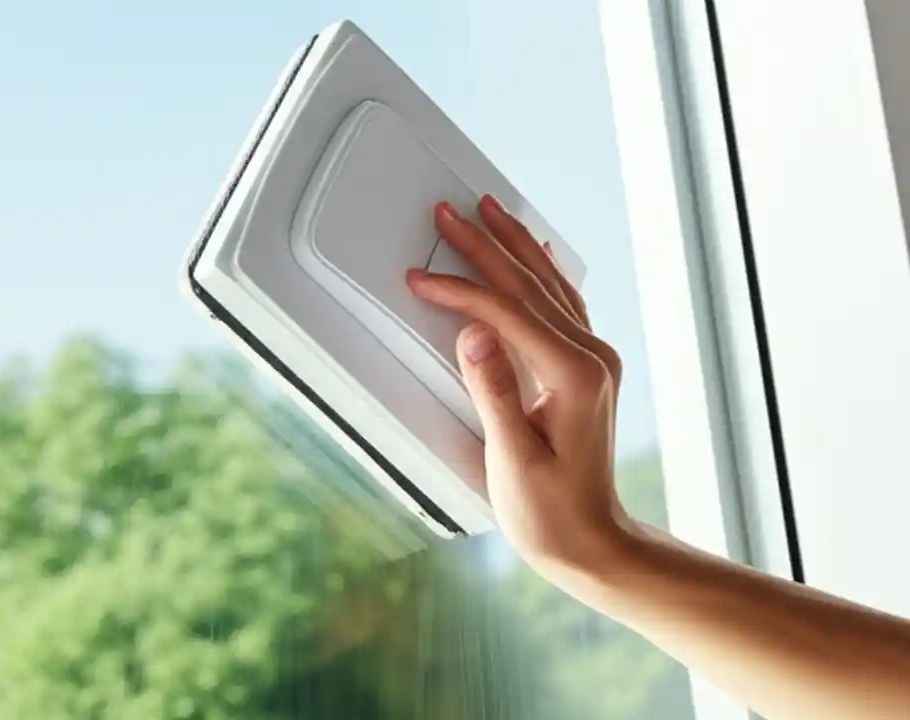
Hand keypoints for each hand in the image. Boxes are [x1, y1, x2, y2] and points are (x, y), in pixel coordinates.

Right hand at [406, 196, 632, 577]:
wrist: (591, 540)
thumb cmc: (550, 511)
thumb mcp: (512, 457)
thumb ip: (494, 390)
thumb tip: (473, 331)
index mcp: (575, 376)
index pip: (507, 313)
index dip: (459, 290)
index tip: (420, 278)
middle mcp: (592, 359)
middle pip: (530, 284)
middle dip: (484, 245)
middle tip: (448, 213)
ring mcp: (595, 360)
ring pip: (549, 284)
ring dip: (515, 244)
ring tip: (488, 209)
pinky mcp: (588, 368)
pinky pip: (563, 302)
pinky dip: (542, 270)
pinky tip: (534, 252)